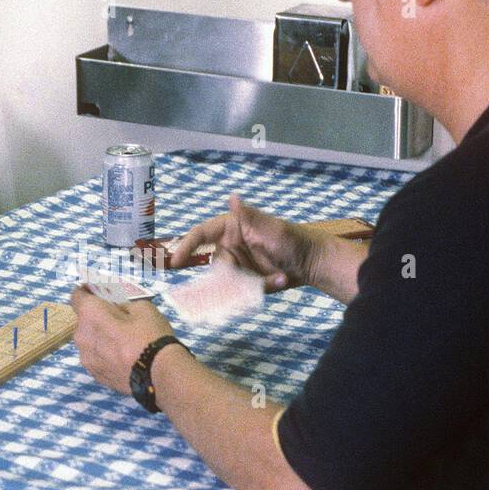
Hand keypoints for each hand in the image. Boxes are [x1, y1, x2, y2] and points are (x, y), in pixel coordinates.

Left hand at [69, 286, 175, 396]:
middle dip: (97, 318)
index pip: (76, 296)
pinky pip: (95, 358)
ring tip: (121, 344)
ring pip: (89, 341)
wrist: (159, 375)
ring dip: (100, 338)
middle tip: (118, 321)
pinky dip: (104, 355)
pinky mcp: (94, 374)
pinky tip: (122, 358)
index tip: (98, 294)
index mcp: (90, 314)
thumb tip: (115, 306)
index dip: (86, 292)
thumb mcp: (142, 307)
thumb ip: (122, 303)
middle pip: (84, 321)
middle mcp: (81, 335)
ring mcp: (85, 358)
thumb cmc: (150, 336)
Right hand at [170, 192, 309, 291]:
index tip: (176, 262)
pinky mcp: (246, 282)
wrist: (312, 262)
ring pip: (228, 283)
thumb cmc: (293, 238)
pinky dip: (261, 289)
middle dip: (231, 277)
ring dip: (251, 284)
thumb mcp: (272, 228)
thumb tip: (232, 197)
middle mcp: (230, 247)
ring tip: (277, 278)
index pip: (201, 235)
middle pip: (216, 267)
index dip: (186, 247)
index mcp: (231, 229)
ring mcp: (238, 266)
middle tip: (250, 281)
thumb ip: (250, 216)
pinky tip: (280, 280)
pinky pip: (242, 292)